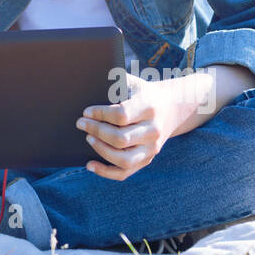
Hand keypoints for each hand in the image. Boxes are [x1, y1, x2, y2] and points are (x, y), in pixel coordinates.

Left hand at [75, 72, 191, 180]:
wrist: (173, 107)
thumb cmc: (143, 92)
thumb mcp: (132, 82)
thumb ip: (114, 82)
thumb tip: (87, 82)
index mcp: (148, 108)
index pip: (121, 115)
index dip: (100, 114)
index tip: (86, 112)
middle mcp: (152, 131)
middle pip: (120, 139)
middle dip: (96, 131)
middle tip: (80, 123)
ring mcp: (151, 148)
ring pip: (124, 160)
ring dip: (101, 151)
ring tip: (88, 138)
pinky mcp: (147, 160)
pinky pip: (125, 173)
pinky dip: (105, 172)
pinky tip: (89, 165)